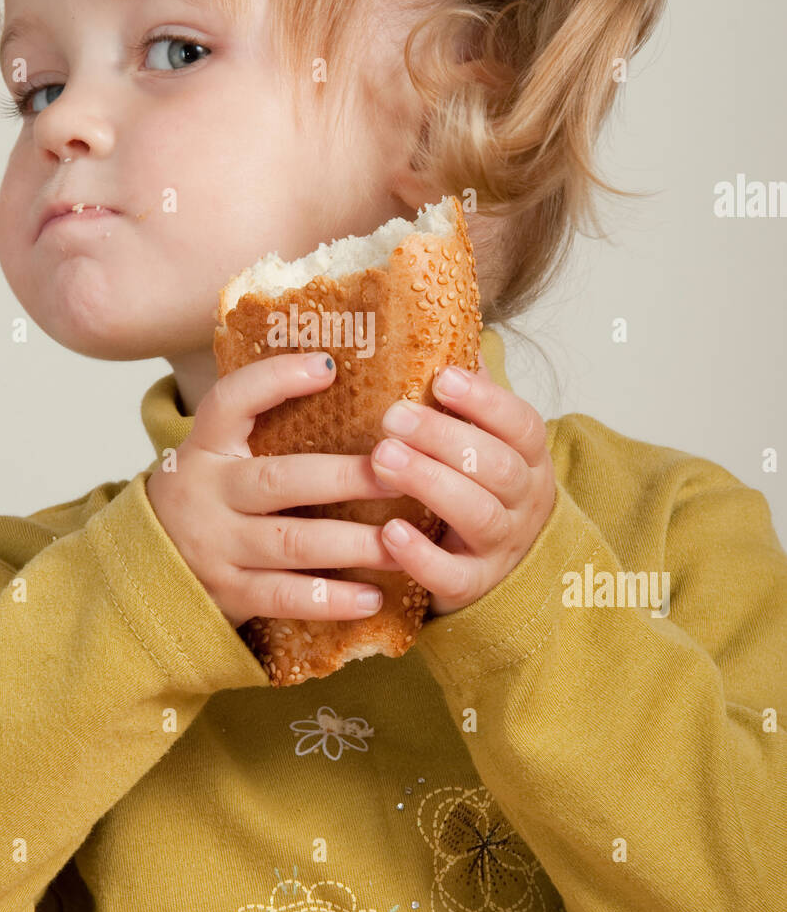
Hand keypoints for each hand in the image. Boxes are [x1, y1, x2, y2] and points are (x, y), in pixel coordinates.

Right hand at [146, 352, 404, 629]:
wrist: (145, 569)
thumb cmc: (208, 498)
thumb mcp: (218, 454)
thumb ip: (262, 423)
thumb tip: (337, 370)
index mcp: (206, 447)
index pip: (231, 402)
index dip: (275, 381)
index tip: (327, 367)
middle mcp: (207, 493)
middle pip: (280, 480)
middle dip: (346, 476)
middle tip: (401, 471)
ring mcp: (216, 547)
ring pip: (291, 543)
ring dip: (353, 543)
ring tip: (401, 540)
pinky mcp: (229, 594)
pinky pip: (285, 597)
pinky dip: (331, 599)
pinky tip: (373, 596)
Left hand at [369, 362, 555, 614]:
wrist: (498, 570)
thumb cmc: (476, 487)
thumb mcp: (482, 441)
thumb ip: (466, 397)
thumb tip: (436, 325)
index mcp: (528, 457)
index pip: (521, 424)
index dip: (485, 401)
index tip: (443, 378)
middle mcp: (523, 501)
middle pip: (497, 467)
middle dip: (444, 439)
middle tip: (392, 418)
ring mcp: (501, 546)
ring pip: (478, 515)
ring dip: (429, 484)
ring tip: (383, 459)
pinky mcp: (472, 586)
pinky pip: (452, 574)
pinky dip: (422, 554)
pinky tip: (388, 532)